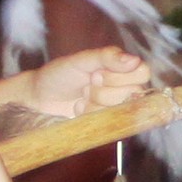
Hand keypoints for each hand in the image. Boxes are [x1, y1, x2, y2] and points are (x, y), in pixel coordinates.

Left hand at [14, 48, 152, 122]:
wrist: (38, 98)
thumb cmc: (60, 74)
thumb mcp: (82, 60)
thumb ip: (108, 57)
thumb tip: (134, 59)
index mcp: (121, 68)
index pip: (143, 72)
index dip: (121, 76)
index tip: (97, 73)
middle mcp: (123, 87)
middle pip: (134, 93)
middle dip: (105, 90)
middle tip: (88, 84)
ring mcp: (115, 107)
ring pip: (122, 109)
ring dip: (96, 103)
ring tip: (81, 96)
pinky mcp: (107, 124)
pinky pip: (110, 123)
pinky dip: (91, 115)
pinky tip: (79, 109)